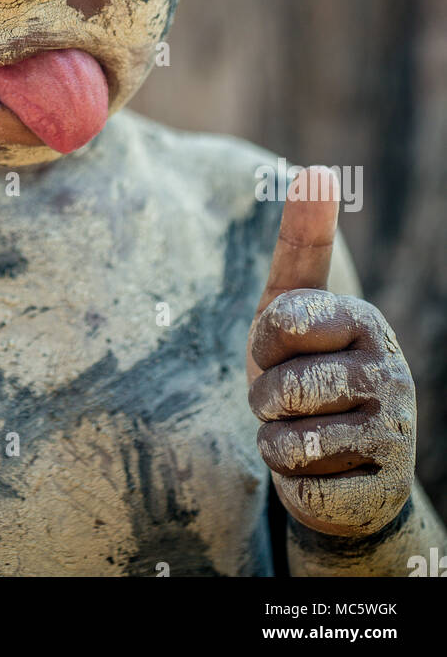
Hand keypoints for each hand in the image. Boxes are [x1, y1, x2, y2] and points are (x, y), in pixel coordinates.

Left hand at [247, 167, 414, 537]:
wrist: (341, 468)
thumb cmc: (302, 371)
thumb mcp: (290, 307)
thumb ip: (300, 241)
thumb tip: (318, 171)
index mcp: (363, 319)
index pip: (281, 318)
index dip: (263, 341)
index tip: (283, 347)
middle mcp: (390, 370)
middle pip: (281, 386)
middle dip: (265, 402)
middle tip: (290, 404)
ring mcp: (394, 431)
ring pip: (288, 438)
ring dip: (276, 442)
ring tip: (304, 435)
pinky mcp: (383, 486)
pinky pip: (301, 485)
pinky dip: (293, 483)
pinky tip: (321, 473)